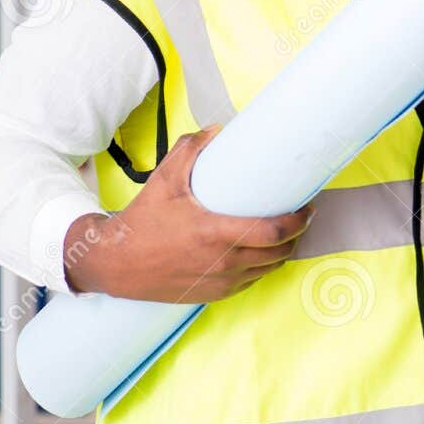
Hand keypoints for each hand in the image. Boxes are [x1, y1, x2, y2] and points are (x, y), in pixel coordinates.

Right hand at [63, 127, 313, 301]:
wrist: (116, 264)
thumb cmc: (143, 222)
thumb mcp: (164, 180)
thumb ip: (190, 150)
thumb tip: (217, 129)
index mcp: (216, 233)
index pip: (274, 232)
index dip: (298, 221)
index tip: (307, 208)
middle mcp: (223, 262)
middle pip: (280, 252)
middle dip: (296, 235)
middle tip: (299, 217)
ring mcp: (221, 281)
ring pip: (268, 269)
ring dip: (281, 252)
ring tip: (284, 234)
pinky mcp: (215, 294)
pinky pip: (251, 281)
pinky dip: (262, 267)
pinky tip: (262, 254)